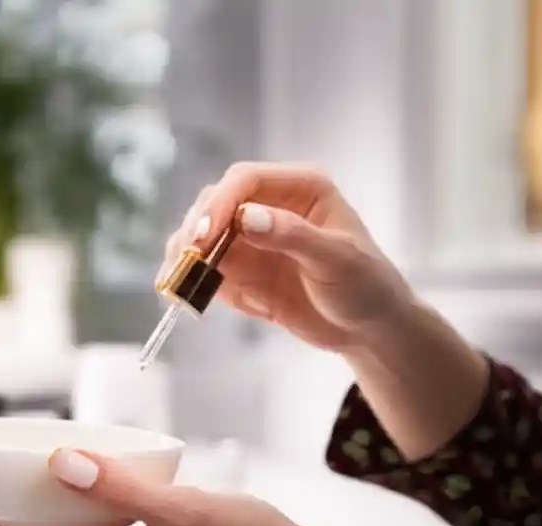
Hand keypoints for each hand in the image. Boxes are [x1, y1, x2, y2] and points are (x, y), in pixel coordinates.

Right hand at [162, 162, 413, 351]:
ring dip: (183, 255)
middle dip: (195, 230)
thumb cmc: (366, 285)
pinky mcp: (240, 269)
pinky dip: (188, 278)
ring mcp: (251, 238)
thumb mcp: (337, 260)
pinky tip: (180, 293)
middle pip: (214, 203)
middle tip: (185, 260)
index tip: (203, 234)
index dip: (219, 203)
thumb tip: (246, 218)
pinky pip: (204, 267)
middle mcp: (269, 205)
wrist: (368, 329)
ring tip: (174, 280)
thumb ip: (292, 236)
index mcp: (300, 187)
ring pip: (201, 235)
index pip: (244, 179)